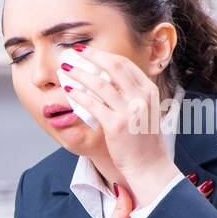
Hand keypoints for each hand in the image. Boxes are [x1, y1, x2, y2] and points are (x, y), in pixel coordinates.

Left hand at [63, 46, 179, 204]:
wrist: (150, 166)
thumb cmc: (144, 141)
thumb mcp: (145, 112)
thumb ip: (132, 96)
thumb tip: (109, 82)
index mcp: (149, 91)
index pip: (125, 65)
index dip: (105, 55)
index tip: (90, 51)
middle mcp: (141, 97)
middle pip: (113, 67)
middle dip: (92, 56)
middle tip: (75, 51)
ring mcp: (129, 110)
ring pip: (100, 84)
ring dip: (80, 73)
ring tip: (66, 68)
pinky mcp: (116, 125)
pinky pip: (93, 104)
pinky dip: (79, 95)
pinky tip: (69, 91)